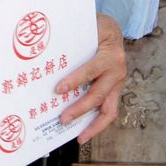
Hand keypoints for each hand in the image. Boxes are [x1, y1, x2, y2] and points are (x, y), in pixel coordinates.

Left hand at [57, 13, 126, 143]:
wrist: (113, 30)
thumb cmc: (97, 29)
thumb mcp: (88, 28)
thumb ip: (73, 42)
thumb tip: (48, 56)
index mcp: (110, 55)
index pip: (90, 70)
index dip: (74, 81)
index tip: (58, 89)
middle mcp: (117, 71)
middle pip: (98, 96)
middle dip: (79, 109)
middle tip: (62, 119)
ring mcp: (117, 83)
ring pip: (110, 110)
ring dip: (94, 126)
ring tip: (80, 137)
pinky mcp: (114, 91)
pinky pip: (108, 110)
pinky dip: (95, 122)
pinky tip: (83, 131)